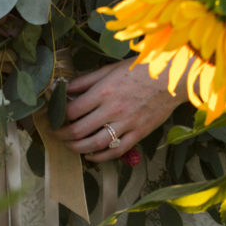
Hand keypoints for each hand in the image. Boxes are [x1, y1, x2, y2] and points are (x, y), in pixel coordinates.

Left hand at [51, 57, 187, 162]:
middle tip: (56, 133)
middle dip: (62, 134)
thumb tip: (65, 88)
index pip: (72, 110)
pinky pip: (116, 150)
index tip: (53, 116)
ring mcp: (126, 124)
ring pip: (94, 144)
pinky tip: (91, 155)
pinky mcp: (138, 134)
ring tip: (69, 145)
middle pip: (78, 130)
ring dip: (77, 148)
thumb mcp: (110, 69)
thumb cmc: (140, 69)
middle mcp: (112, 110)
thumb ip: (87, 80)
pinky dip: (100, 156)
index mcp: (103, 91)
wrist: (172, 77)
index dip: (58, 115)